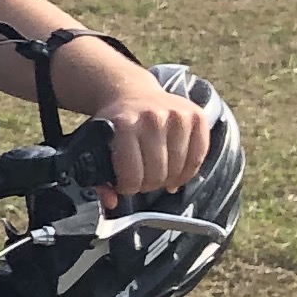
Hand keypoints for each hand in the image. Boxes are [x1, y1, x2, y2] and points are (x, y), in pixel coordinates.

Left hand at [94, 71, 215, 201]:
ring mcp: (178, 114)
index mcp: (124, 124)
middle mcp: (153, 117)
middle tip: (142, 180)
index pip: (133, 175)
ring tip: (157, 175)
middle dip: (148, 185)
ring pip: (179, 168)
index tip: (125, 185)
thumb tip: (112, 202)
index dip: (128, 187)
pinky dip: (188, 170)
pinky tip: (176, 171)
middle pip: (158, 174)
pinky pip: (199, 156)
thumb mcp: (98, 146)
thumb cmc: (115, 125)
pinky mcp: (197, 115)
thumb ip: (99, 178)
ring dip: (169, 179)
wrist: (132, 93)